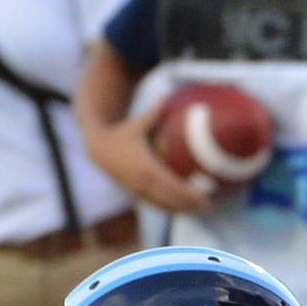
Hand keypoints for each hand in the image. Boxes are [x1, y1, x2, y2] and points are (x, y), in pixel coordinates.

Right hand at [87, 108, 215, 215]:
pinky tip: (183, 209)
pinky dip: (169, 208)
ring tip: (200, 210)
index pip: (171, 185)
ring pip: (162, 205)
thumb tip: (166, 95)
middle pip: (170, 199)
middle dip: (189, 205)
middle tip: (208, 206)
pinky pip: (154, 205)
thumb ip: (154, 112)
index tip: (204, 196)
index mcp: (146, 167)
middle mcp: (141, 182)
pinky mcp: (134, 194)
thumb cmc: (123, 133)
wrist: (98, 148)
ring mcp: (137, 191)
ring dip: (181, 210)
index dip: (188, 194)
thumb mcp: (138, 123)